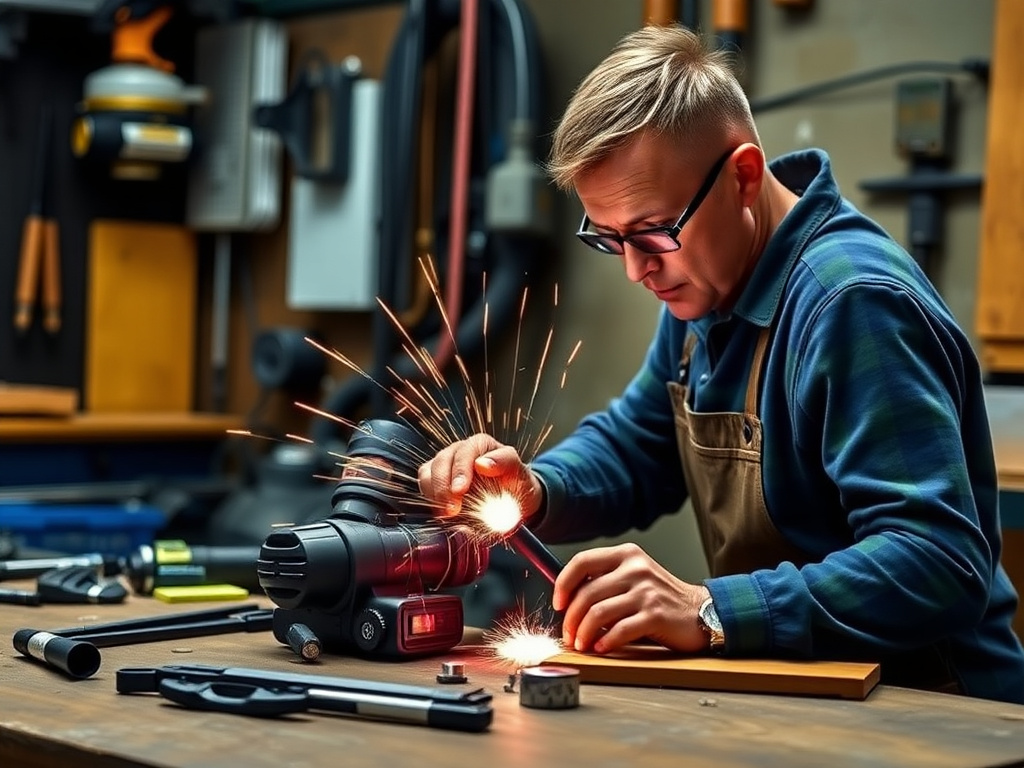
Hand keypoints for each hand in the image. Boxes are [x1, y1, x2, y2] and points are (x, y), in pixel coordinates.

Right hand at [417, 433, 543, 517]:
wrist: (512, 498)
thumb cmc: (515, 482)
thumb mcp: (518, 471)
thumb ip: (505, 463)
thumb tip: (482, 464)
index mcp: (481, 444)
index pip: (466, 451)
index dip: (460, 470)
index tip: (459, 490)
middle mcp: (459, 450)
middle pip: (442, 461)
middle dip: (444, 486)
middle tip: (452, 510)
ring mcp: (446, 463)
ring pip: (429, 471)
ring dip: (435, 493)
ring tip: (447, 514)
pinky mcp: (436, 477)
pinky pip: (425, 483)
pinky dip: (430, 497)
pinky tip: (442, 511)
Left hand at [553, 542, 709, 654]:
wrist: (701, 611)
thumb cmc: (660, 598)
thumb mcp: (634, 577)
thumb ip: (606, 581)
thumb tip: (567, 600)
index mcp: (626, 555)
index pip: (582, 561)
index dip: (563, 584)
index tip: (558, 603)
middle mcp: (636, 569)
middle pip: (586, 593)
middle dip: (571, 619)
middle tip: (569, 635)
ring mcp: (646, 591)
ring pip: (598, 613)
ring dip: (584, 634)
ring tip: (582, 644)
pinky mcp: (655, 615)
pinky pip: (620, 630)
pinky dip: (606, 642)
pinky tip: (602, 648)